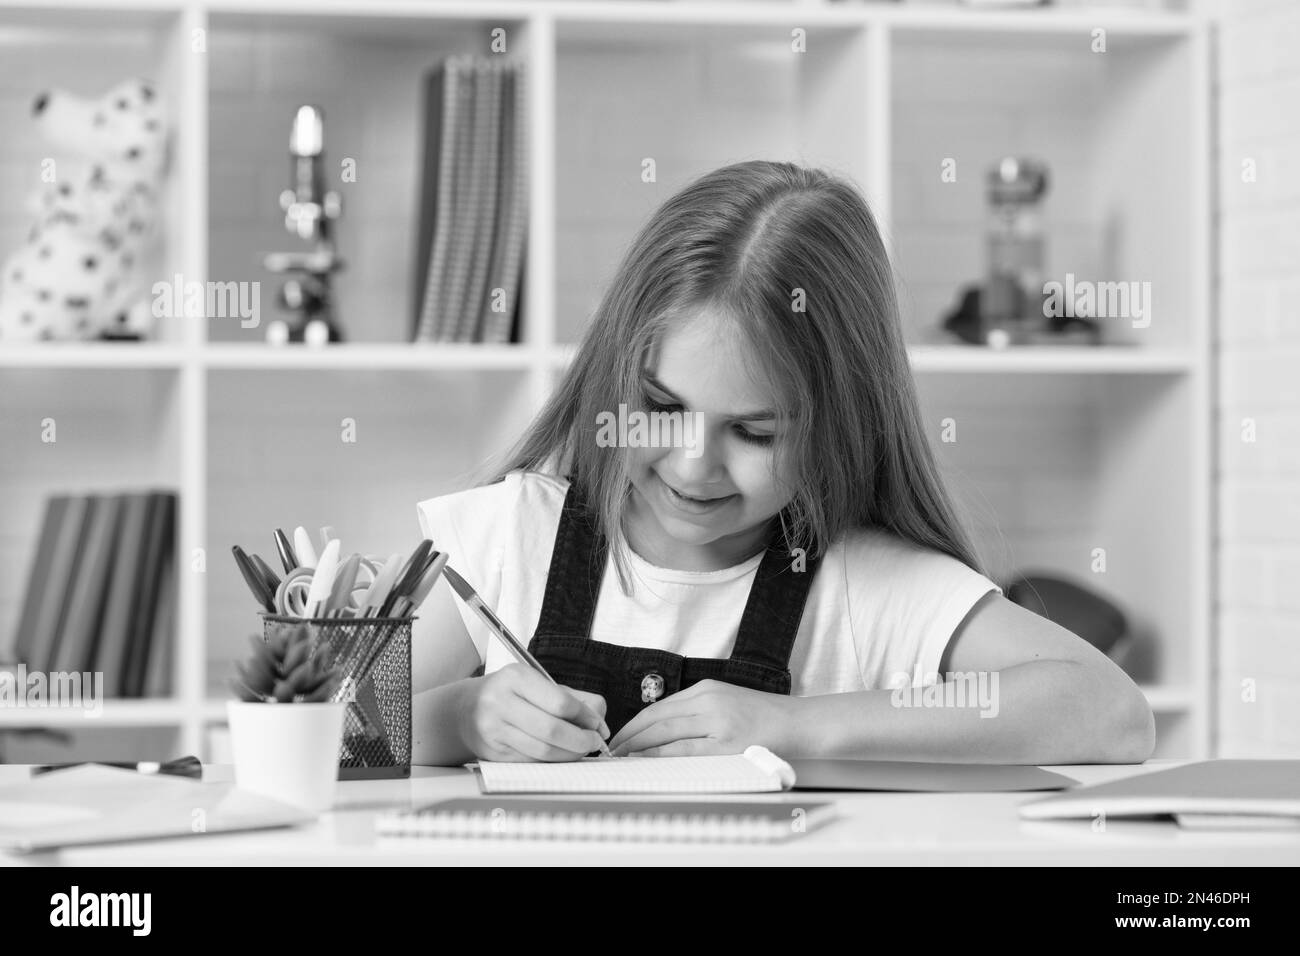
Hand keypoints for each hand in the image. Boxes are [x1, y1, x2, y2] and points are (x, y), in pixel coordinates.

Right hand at [458, 664, 608, 761]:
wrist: (466, 710)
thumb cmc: (511, 694)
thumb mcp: (539, 684)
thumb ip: (574, 697)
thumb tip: (600, 720)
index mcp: (515, 678)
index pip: (560, 702)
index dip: (585, 716)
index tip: (598, 724)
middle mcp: (500, 702)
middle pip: (552, 730)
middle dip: (581, 740)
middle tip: (594, 742)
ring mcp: (494, 730)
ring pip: (543, 750)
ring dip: (570, 754)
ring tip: (581, 749)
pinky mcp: (493, 753)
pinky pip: (532, 761)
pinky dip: (552, 760)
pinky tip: (560, 753)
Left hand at [607, 679, 792, 756]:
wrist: (799, 724)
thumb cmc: (764, 719)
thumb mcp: (727, 703)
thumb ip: (697, 713)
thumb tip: (660, 732)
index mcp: (706, 689)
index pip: (659, 707)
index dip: (633, 723)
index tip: (618, 737)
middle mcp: (708, 700)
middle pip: (656, 718)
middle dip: (628, 735)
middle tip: (610, 750)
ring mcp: (717, 720)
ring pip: (664, 732)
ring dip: (637, 746)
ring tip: (621, 759)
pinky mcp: (726, 742)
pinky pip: (683, 749)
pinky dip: (659, 755)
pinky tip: (645, 761)